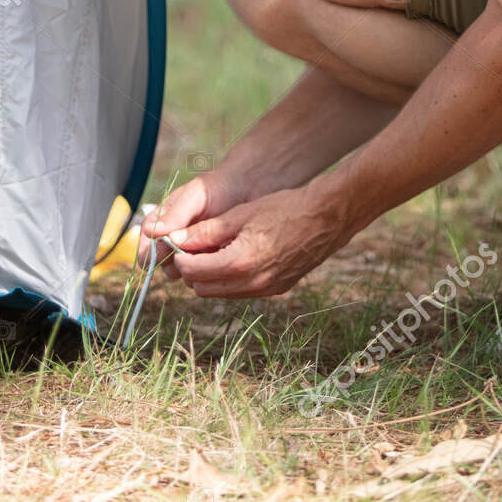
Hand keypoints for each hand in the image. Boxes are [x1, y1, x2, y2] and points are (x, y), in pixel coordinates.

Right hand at [138, 169, 248, 279]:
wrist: (249, 187)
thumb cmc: (219, 186)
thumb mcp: (195, 196)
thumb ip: (175, 214)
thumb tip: (151, 231)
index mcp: (165, 221)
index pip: (147, 242)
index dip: (148, 252)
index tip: (156, 256)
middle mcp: (176, 237)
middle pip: (162, 261)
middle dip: (170, 262)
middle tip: (185, 254)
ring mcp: (194, 249)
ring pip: (182, 270)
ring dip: (189, 267)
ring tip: (205, 253)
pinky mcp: (211, 258)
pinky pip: (202, 272)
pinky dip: (207, 268)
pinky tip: (218, 257)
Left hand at [151, 187, 345, 298]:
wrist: (326, 219)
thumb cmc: (284, 209)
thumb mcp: (240, 215)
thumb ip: (206, 231)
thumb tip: (175, 238)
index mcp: (239, 263)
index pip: (192, 271)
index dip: (180, 256)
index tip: (179, 240)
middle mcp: (251, 284)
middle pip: (203, 288)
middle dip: (193, 268)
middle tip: (194, 244)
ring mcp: (265, 290)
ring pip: (221, 292)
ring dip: (211, 275)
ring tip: (215, 247)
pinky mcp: (275, 290)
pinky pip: (241, 291)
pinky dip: (230, 278)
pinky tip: (237, 253)